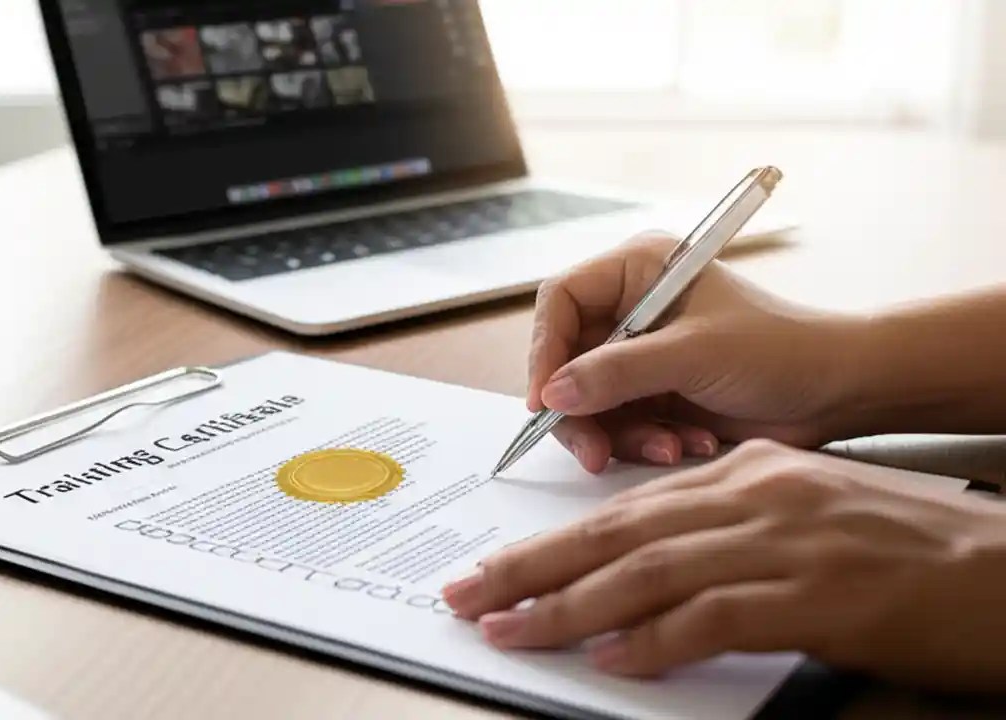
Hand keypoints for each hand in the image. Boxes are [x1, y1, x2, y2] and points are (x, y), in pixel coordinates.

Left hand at [442, 441, 1005, 691]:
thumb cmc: (910, 553)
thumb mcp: (805, 522)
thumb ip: (727, 537)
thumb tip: (651, 579)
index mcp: (749, 473)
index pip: (627, 509)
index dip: (555, 542)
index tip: (500, 567)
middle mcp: (755, 495)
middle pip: (616, 532)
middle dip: (531, 567)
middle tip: (468, 594)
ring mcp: (784, 541)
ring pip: (646, 571)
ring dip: (567, 606)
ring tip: (510, 629)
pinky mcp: (815, 595)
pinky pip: (710, 617)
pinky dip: (652, 640)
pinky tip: (610, 658)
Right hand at [529, 232, 864, 472]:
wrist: (839, 392)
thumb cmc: (780, 350)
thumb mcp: (693, 355)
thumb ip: (618, 372)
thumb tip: (552, 394)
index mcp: (638, 270)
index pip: (560, 303)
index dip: (545, 351)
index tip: (545, 401)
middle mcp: (631, 308)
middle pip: (566, 360)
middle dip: (581, 411)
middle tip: (595, 452)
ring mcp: (641, 354)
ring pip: (588, 401)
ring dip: (620, 434)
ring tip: (669, 446)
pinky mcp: (655, 394)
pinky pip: (619, 425)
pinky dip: (645, 442)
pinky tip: (689, 443)